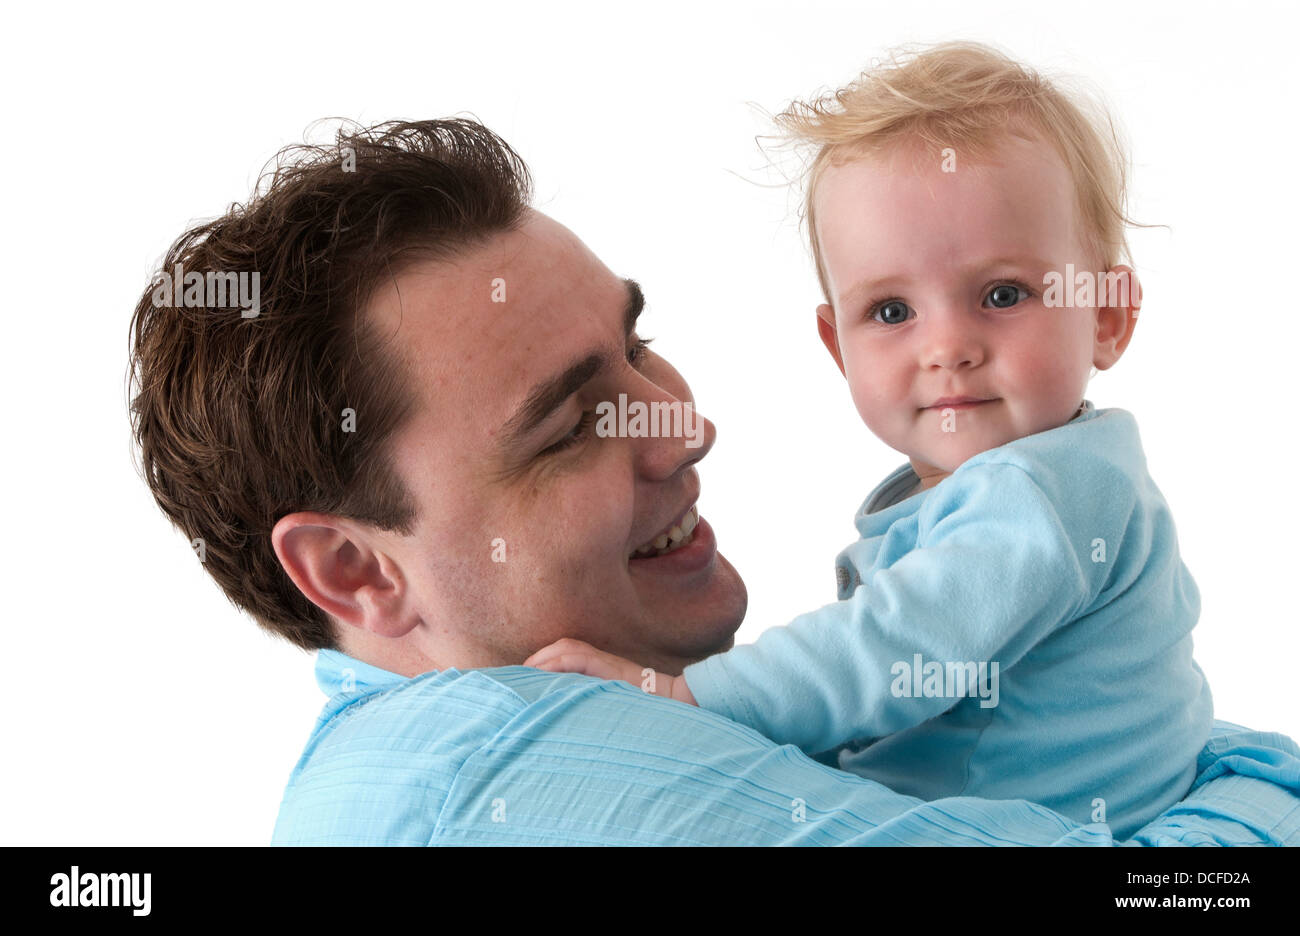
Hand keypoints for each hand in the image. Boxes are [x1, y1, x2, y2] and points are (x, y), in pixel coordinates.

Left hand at [524, 638, 696, 705]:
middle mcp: (602, 661)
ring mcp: (606, 662)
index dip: (544, 661)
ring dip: (543, 658)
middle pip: (562, 647)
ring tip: (525, 671)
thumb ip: (594, 699)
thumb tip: (569, 713)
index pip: (567, 655)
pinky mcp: (609, 667)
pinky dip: (556, 662)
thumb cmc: (647, 709)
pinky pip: (576, 658)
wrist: (677, 701)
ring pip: (566, 649)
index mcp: (602, 667)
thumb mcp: (614, 701)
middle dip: (537, 658)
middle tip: (517, 673)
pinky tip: (541, 672)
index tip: (524, 677)